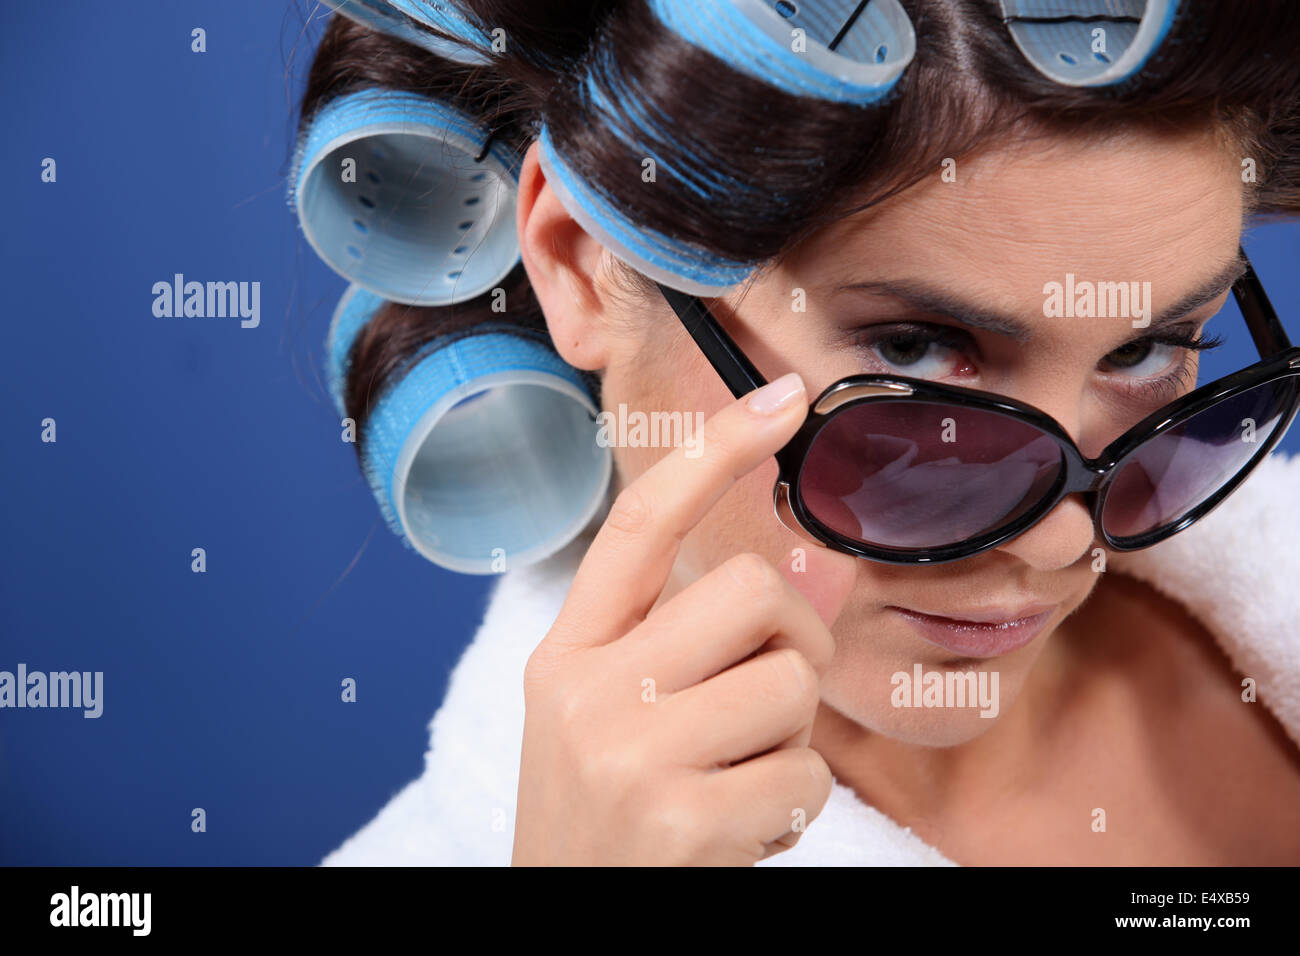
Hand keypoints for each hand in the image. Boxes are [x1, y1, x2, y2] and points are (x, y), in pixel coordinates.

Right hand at [512, 372, 841, 865]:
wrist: (570, 916)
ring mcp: (629, 755)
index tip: (781, 395)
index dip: (714, 452)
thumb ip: (707, 634)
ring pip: (790, 682)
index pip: (641, 526)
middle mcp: (586, 691)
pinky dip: (792, 804)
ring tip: (735, 775)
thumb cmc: (610, 809)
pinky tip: (738, 829)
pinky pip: (803, 773)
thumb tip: (822, 560)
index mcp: (566, 652)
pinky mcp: (681, 822)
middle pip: (750, 592)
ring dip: (791, 734)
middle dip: (793, 636)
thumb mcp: (627, 710)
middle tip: (767, 694)